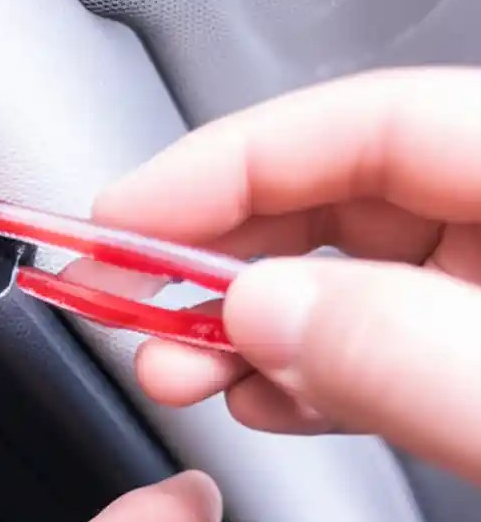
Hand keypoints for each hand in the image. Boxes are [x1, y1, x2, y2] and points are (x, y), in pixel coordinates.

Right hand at [93, 67, 480, 481]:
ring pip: (346, 280)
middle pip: (339, 199)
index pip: (368, 124)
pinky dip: (301, 375)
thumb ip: (397, 347)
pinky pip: (377, 349)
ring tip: (174, 368)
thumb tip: (264, 309)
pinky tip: (257, 397)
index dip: (227, 162)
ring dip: (240, 327)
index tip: (123, 219)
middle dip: (214, 259)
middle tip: (125, 300)